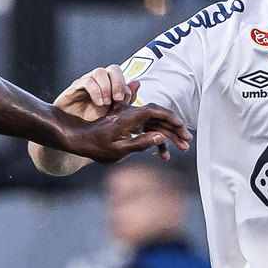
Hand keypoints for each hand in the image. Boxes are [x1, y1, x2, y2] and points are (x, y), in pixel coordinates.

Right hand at [51, 65, 129, 122]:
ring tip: (106, 104)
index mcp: (109, 85)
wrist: (73, 131)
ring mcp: (87, 82)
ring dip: (106, 88)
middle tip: (118, 99)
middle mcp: (99, 81)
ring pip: (100, 72)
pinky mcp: (75, 88)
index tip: (124, 102)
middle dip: (118, 83)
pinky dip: (95, 92)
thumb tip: (136, 84)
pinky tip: (98, 103)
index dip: (125, 88)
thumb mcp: (113, 113)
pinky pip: (87, 81)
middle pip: (113, 69)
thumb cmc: (91, 120)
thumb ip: (125, 99)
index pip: (121, 76)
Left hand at [54, 98, 189, 163]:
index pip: (155, 111)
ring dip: (169, 135)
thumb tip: (161, 137)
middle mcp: (132, 115)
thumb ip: (141, 143)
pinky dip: (156, 141)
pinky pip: (147, 130)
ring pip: (155, 125)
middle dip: (175, 129)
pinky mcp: (129, 126)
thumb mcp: (120, 149)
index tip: (182, 127)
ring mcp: (131, 120)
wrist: (80, 140)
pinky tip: (163, 155)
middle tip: (187, 141)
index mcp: (130, 117)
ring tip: (182, 148)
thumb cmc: (97, 146)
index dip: (171, 118)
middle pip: (159, 118)